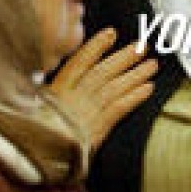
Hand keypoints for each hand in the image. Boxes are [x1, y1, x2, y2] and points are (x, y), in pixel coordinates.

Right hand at [48, 28, 156, 154]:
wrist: (39, 157)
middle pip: (103, 71)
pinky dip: (134, 96)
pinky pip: (119, 108)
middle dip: (124, 58)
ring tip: (151, 65)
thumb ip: (55, 90)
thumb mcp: (39, 105)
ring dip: (136, 75)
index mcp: (59, 89)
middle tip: (142, 47)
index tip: (111, 34)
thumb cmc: (39, 131)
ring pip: (115, 87)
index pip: (80, 61)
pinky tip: (147, 88)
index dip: (96, 46)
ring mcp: (88, 111)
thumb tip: (70, 75)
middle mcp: (75, 96)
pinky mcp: (98, 128)